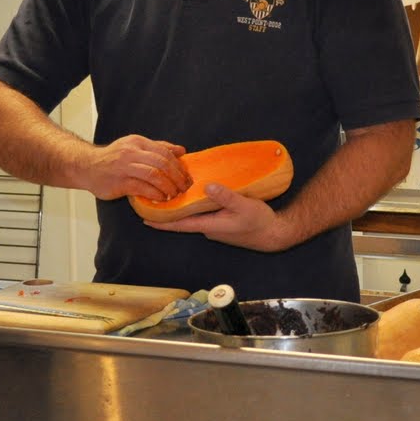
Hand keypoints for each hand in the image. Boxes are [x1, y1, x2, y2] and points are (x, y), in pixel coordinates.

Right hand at [79, 135, 190, 202]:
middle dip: (177, 177)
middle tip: (184, 187)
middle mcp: (131, 152)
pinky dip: (155, 194)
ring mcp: (124, 167)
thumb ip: (157, 148)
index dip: (178, 165)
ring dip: (168, 187)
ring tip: (174, 194)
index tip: (186, 176)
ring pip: (154, 175)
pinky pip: (142, 188)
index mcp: (137, 142)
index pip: (164, 152)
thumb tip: (181, 151)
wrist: (86, 166)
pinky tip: (160, 198)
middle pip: (162, 163)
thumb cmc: (113, 159)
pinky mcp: (119, 183)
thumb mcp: (134, 147)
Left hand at [145, 183, 291, 251]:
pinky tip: (196, 195)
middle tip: (154, 200)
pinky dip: (195, 206)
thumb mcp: (244, 206)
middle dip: (168, 212)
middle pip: (183, 220)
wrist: (275, 234)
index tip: (145, 219)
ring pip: (194, 216)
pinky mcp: (222, 224)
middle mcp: (209, 228)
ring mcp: (215, 227)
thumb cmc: (259, 222)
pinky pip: (204, 214)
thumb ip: (226, 196)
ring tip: (170, 194)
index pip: (180, 225)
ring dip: (182, 208)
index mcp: (209, 226)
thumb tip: (208, 186)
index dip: (162, 222)